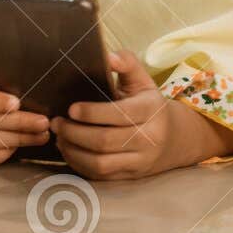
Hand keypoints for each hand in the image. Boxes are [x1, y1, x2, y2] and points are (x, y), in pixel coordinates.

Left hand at [51, 49, 232, 179]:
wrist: (175, 138)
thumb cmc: (149, 103)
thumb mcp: (142, 79)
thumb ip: (126, 62)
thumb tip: (107, 56)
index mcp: (150, 111)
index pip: (118, 115)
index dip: (91, 113)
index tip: (70, 108)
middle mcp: (149, 139)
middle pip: (104, 142)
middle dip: (74, 133)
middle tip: (56, 122)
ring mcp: (141, 161)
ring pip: (101, 163)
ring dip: (74, 151)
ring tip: (60, 137)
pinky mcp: (132, 176)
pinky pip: (101, 176)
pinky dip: (80, 165)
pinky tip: (69, 151)